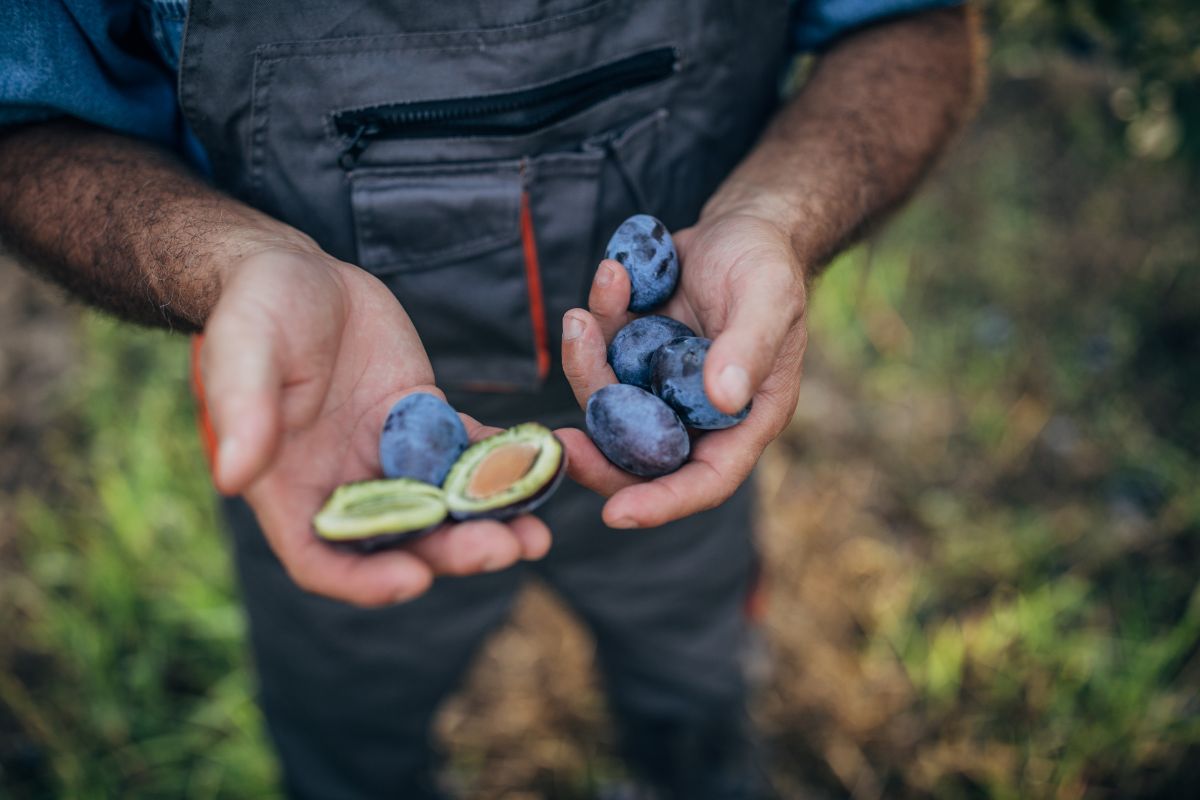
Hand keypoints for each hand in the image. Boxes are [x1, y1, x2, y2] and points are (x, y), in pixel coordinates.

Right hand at [200, 243, 550, 605]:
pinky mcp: (427, 423)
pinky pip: (470, 452)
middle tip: (506, 549)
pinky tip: (544, 463)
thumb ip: (243, 410)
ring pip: (444, 506)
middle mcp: (345, 483)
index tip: (415, 580)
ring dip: (489, 522)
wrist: (299, 272)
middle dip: (451, 551)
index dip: (365, 580)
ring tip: (537, 532)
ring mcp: (390, 456)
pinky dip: (505, 463)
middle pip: (400, 540)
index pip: (324, 558)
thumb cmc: (256, 310)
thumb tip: (234, 476)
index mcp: (290, 487)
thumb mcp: (244, 350)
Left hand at [560, 211, 807, 527]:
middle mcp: (697, 413)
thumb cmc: (767, 264)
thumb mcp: (769, 297)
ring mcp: (660, 386)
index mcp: (744, 418)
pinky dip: (595, 320)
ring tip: (581, 316)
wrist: (742, 226)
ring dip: (586, 364)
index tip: (616, 515)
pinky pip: (600, 354)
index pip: (705, 481)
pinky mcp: (633, 354)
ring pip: (609, 404)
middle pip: (641, 459)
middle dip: (598, 453)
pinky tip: (611, 275)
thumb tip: (725, 397)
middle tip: (560, 441)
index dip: (663, 504)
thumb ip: (749, 346)